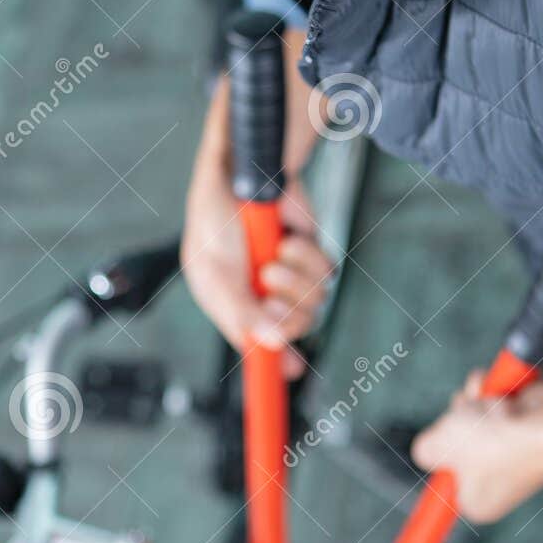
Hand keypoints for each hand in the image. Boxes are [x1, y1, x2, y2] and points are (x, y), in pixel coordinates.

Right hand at [182, 155, 332, 379]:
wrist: (245, 166)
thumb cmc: (217, 215)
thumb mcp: (217, 270)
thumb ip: (240, 312)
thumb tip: (271, 347)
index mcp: (227, 303)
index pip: (251, 346)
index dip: (272, 370)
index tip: (291, 377)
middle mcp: (258, 294)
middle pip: (292, 331)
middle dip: (288, 313)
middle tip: (271, 290)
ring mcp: (287, 275)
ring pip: (313, 304)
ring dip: (296, 280)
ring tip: (275, 256)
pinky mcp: (309, 255)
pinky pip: (325, 274)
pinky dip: (309, 257)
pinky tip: (290, 239)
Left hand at [410, 371, 542, 523]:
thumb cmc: (496, 440)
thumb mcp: (440, 445)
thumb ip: (425, 450)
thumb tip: (430, 449)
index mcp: (479, 501)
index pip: (447, 488)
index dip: (441, 466)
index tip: (442, 461)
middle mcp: (498, 481)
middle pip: (457, 442)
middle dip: (456, 418)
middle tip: (463, 415)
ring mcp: (515, 451)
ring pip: (475, 415)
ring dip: (475, 398)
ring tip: (487, 398)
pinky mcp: (530, 423)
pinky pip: (498, 401)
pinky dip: (496, 389)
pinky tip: (502, 387)